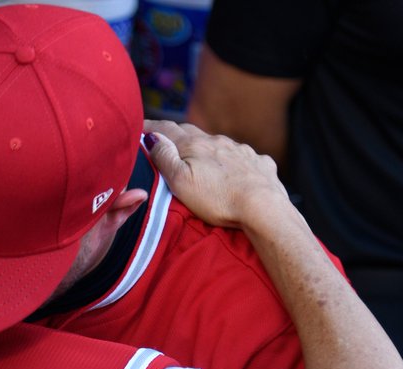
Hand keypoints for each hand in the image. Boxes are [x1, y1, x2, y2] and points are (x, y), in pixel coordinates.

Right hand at [143, 119, 292, 230]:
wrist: (263, 207)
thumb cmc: (218, 199)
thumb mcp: (180, 181)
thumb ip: (164, 157)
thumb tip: (153, 137)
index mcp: (195, 145)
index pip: (167, 129)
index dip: (151, 127)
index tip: (139, 127)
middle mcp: (218, 141)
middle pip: (192, 133)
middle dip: (176, 134)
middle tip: (165, 140)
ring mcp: (241, 151)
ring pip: (218, 145)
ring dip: (206, 149)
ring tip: (200, 161)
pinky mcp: (259, 163)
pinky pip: (243, 158)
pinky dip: (232, 161)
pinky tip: (233, 172)